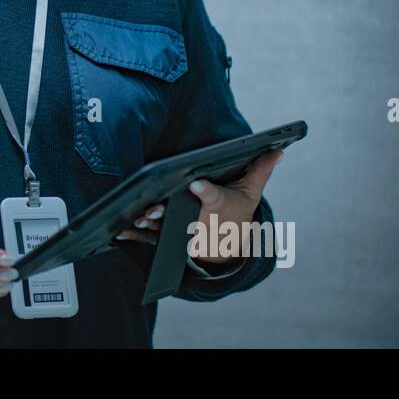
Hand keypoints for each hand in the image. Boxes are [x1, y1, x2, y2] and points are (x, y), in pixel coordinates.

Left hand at [114, 149, 282, 266]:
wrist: (228, 249)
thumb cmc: (235, 213)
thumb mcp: (250, 193)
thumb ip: (260, 170)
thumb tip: (278, 149)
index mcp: (218, 205)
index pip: (213, 197)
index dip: (206, 191)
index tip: (197, 184)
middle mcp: (198, 220)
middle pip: (181, 214)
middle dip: (167, 212)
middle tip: (154, 209)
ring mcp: (181, 230)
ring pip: (161, 228)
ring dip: (147, 224)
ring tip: (136, 218)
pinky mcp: (167, 237)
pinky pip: (148, 236)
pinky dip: (134, 234)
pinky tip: (120, 231)